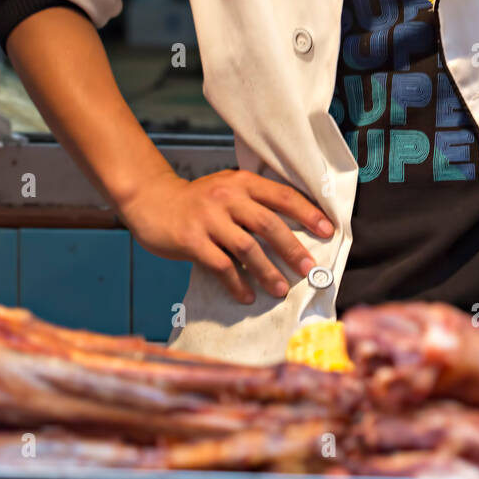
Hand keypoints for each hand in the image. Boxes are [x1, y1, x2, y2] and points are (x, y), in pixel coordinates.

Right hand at [117, 168, 335, 303]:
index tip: (328, 230)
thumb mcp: (226, 189)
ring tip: (281, 289)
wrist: (151, 201)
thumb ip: (253, 202)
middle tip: (309, 269)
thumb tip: (293, 230)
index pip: (282, 195)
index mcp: (241, 182)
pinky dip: (237, 283)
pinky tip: (247, 296)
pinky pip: (221, 265)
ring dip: (267, 271)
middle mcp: (226, 197)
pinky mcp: (191, 240)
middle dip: (292, 249)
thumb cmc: (196, 201)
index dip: (307, 213)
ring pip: (247, 247)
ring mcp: (208, 218)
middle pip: (268, 223)